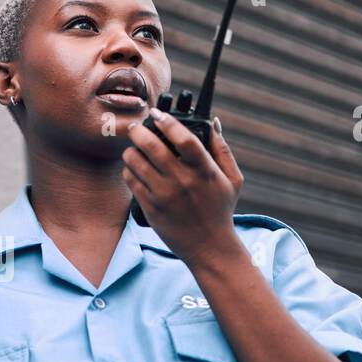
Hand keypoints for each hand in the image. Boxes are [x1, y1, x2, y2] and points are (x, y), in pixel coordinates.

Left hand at [122, 109, 243, 266]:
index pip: (184, 139)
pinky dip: (129, 171)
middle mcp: (183, 181)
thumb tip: (214, 121)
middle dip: (139, 131)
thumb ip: (222, 149)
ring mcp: (164, 195)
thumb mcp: (232, 179)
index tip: (158, 114)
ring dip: (130, 151)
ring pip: (136, 162)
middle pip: (153, 146)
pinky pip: (131, 181)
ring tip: (132, 148)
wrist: (209, 247)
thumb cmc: (220, 210)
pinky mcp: (151, 208)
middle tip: (135, 126)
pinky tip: (133, 168)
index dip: (168, 122)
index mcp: (204, 171)